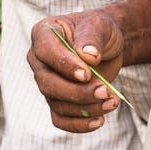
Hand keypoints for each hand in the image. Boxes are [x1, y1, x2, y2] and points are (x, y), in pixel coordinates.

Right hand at [28, 8, 124, 132]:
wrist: (107, 45)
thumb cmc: (100, 30)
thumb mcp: (99, 25)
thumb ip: (92, 38)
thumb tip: (88, 56)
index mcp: (44, 33)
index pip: (46, 51)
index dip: (65, 65)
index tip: (87, 74)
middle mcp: (39, 60)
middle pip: (48, 83)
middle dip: (77, 92)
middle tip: (104, 91)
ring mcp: (46, 82)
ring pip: (57, 103)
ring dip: (85, 108)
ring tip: (112, 102)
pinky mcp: (56, 100)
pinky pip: (61, 119)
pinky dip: (79, 124)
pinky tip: (100, 120)